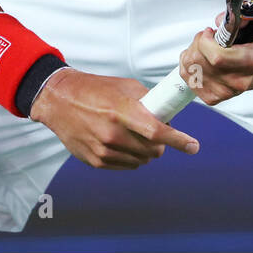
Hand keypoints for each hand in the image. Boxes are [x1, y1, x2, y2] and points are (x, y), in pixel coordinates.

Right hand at [29, 68, 199, 168]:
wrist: (59, 100)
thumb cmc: (96, 89)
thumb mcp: (125, 86)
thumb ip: (149, 101)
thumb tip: (169, 116)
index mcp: (122, 111)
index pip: (157, 132)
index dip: (179, 141)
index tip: (193, 146)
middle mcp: (112, 133)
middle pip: (152, 150)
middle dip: (162, 144)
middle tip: (157, 133)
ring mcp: (103, 150)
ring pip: (141, 161)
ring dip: (146, 151)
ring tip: (135, 135)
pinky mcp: (95, 161)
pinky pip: (126, 165)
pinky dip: (131, 157)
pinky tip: (122, 142)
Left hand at [179, 15, 252, 105]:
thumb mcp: (252, 27)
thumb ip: (237, 20)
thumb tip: (219, 21)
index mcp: (250, 63)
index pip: (217, 57)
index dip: (205, 41)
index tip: (209, 33)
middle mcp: (237, 81)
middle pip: (199, 61)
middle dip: (197, 44)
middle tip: (206, 38)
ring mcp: (224, 92)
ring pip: (190, 69)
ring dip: (191, 53)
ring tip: (204, 49)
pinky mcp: (212, 98)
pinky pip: (187, 78)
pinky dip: (188, 66)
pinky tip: (200, 60)